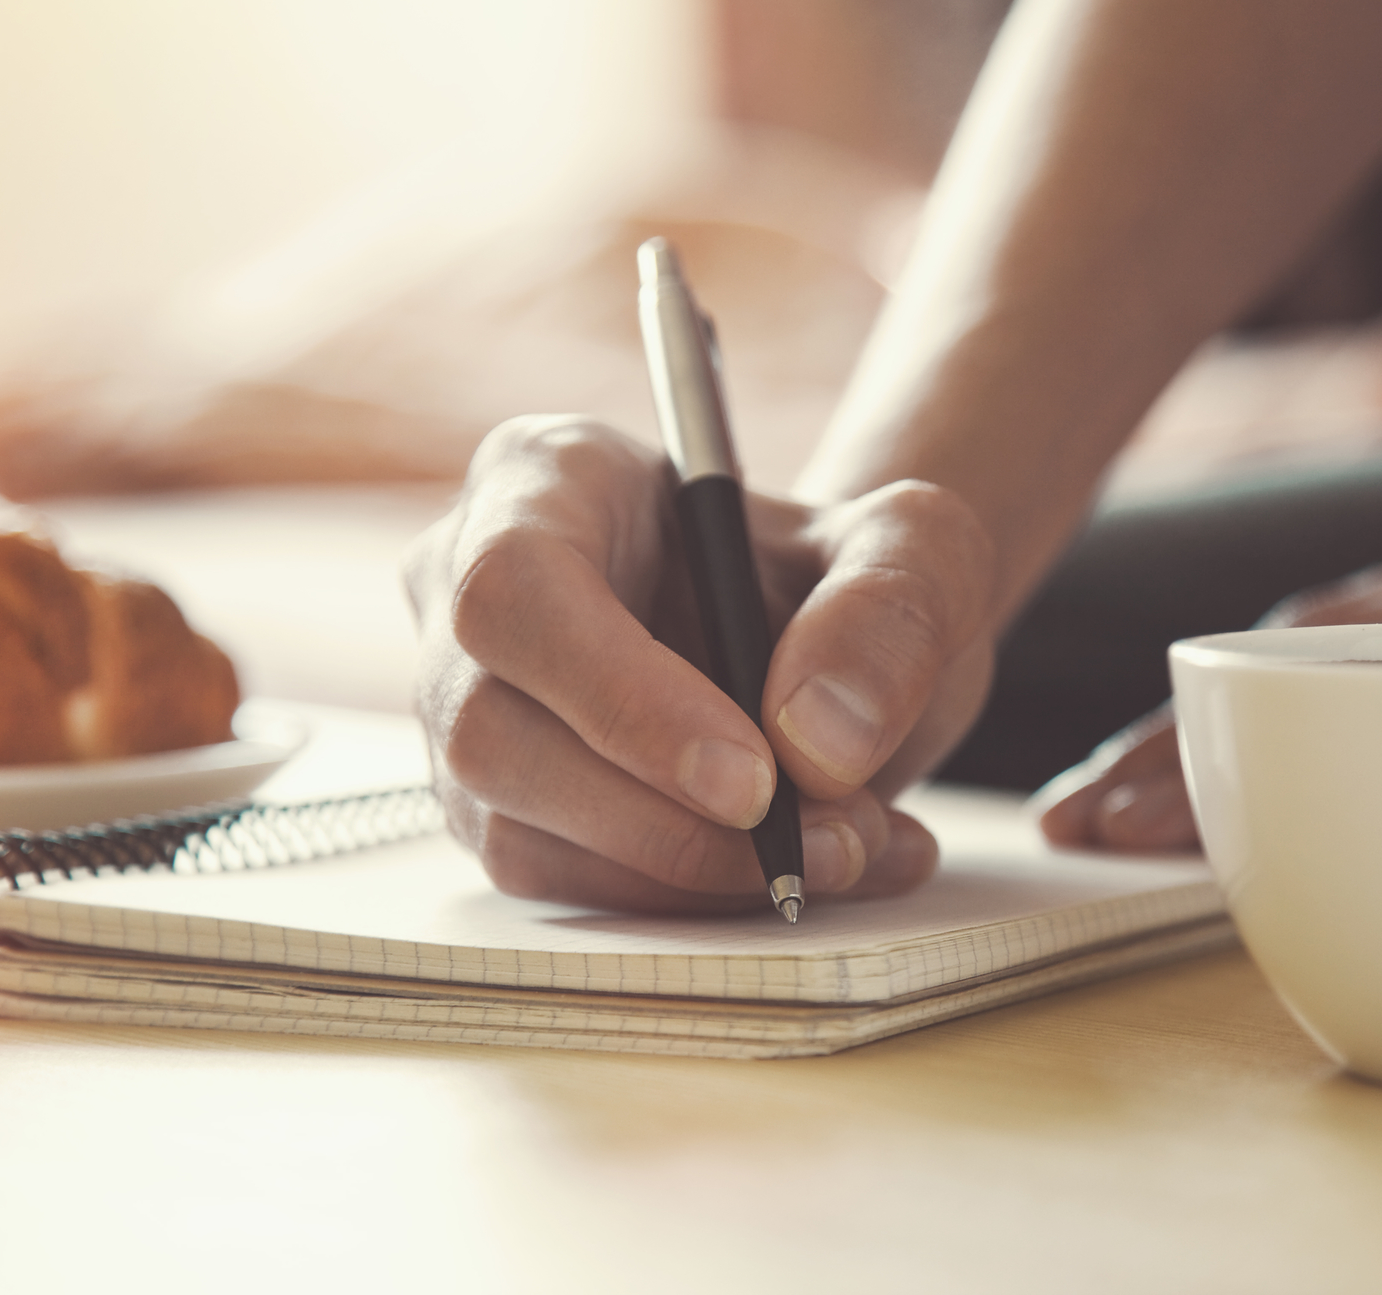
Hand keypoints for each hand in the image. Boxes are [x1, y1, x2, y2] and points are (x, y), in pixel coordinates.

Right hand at [404, 415, 996, 911]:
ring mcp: (462, 707)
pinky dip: (690, 902)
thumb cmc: (841, 575)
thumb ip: (890, 609)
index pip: (514, 586)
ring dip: (690, 873)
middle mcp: (463, 587)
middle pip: (491, 728)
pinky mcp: (496, 806)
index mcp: (543, 477)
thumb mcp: (919, 550)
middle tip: (827, 840)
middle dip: (665, 818)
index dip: (620, 696)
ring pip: (515, 830)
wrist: (827, 649)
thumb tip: (818, 739)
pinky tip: (809, 871)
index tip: (755, 779)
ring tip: (847, 851)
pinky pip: (558, 886)